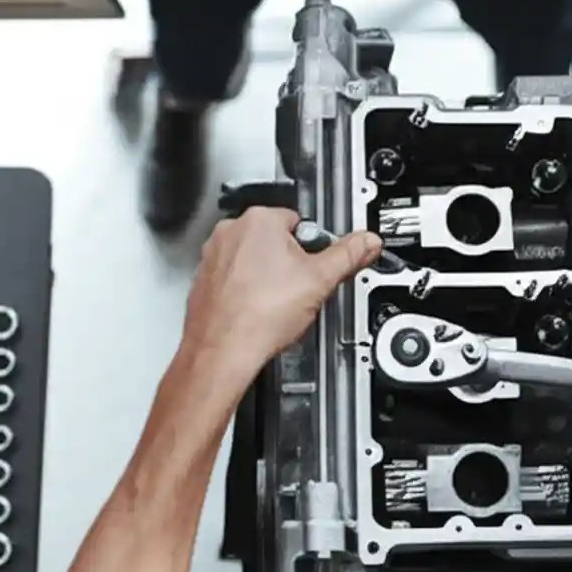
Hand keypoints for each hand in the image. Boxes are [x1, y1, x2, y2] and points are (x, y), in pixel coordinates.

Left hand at [183, 207, 381, 373]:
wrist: (220, 351)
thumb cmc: (258, 317)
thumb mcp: (320, 281)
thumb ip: (348, 256)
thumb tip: (366, 242)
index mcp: (260, 220)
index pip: (300, 221)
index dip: (314, 247)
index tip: (317, 267)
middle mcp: (231, 231)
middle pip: (275, 239)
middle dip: (290, 262)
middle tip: (299, 289)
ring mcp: (213, 255)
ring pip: (253, 259)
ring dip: (267, 276)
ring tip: (276, 303)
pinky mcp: (204, 278)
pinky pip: (233, 277)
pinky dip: (245, 290)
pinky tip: (257, 310)